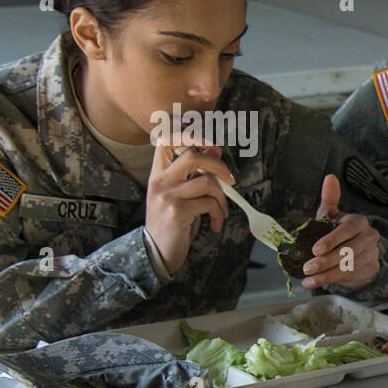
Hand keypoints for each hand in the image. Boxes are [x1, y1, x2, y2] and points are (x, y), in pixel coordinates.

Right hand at [145, 137, 233, 274]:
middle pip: (192, 155)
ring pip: (207, 181)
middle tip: (230, 180)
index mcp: (158, 174)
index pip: (167, 140)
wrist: (157, 252)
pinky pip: (209, 203)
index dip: (190, 135)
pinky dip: (219, 213)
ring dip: (222, 198)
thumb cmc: (173, 223)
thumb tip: (215, 149)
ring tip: (221, 212)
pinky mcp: (177, 212)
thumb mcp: (182, 195)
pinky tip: (215, 223)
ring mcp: (167, 196)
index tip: (211, 144)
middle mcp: (160, 182)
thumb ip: (195, 173)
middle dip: (218, 165)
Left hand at [303, 174, 380, 288]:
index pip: (347, 230)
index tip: (315, 249)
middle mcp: (369, 237)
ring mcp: (372, 254)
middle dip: (325, 261)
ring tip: (308, 278)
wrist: (360, 251)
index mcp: (359, 222)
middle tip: (307, 267)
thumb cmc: (339, 230)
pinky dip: (330, 281)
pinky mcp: (370, 269)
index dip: (332, 240)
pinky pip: (350, 277)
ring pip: (348, 267)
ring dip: (326, 274)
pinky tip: (316, 282)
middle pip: (348, 251)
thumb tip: (330, 177)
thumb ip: (330, 198)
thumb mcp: (333, 215)